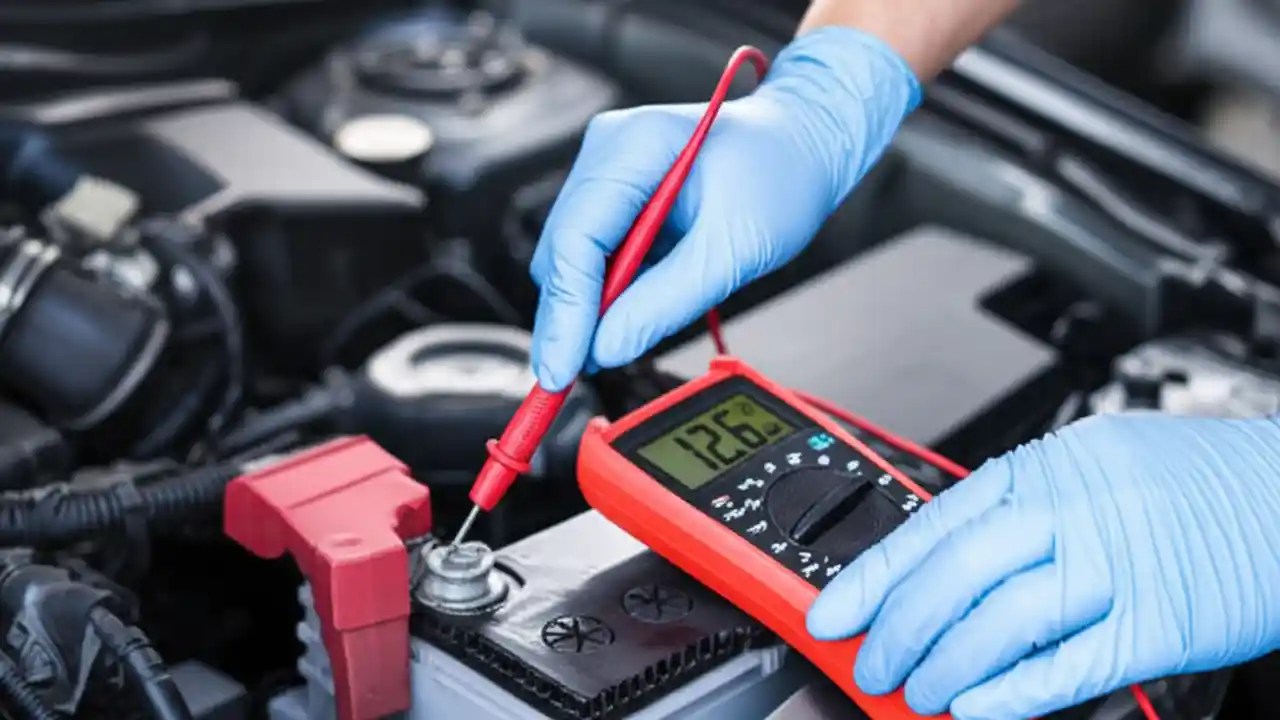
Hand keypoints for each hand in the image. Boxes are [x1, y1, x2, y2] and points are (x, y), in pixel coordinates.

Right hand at [529, 27, 920, 390]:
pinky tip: (627, 315)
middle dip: (568, 316)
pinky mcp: (618, 197)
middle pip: (562, 251)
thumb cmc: (782, 174)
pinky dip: (607, 293)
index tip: (560, 367)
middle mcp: (608, 153)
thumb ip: (665, 302)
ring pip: (572, 258)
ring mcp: (609, 173)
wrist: (804, 145)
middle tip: (574, 374)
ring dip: (588, 307)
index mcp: (633, 147)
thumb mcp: (732, 250)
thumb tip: (608, 347)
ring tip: (611, 345)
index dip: (563, 312)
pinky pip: (595, 255)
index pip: (575, 239)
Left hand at [807, 412, 1279, 718]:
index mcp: (1048, 468)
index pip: (933, 524)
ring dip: (946, 666)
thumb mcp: (1095, 466)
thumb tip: (943, 562)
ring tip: (919, 693)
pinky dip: (1013, 691)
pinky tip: (977, 706)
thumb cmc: (1194, 483)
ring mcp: (1119, 567)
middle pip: (956, 574)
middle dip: (898, 629)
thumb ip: (1022, 510)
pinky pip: (1069, 664)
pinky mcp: (1160, 625)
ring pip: (1003, 621)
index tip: (830, 613)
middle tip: (871, 665)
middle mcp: (1076, 512)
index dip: (870, 577)